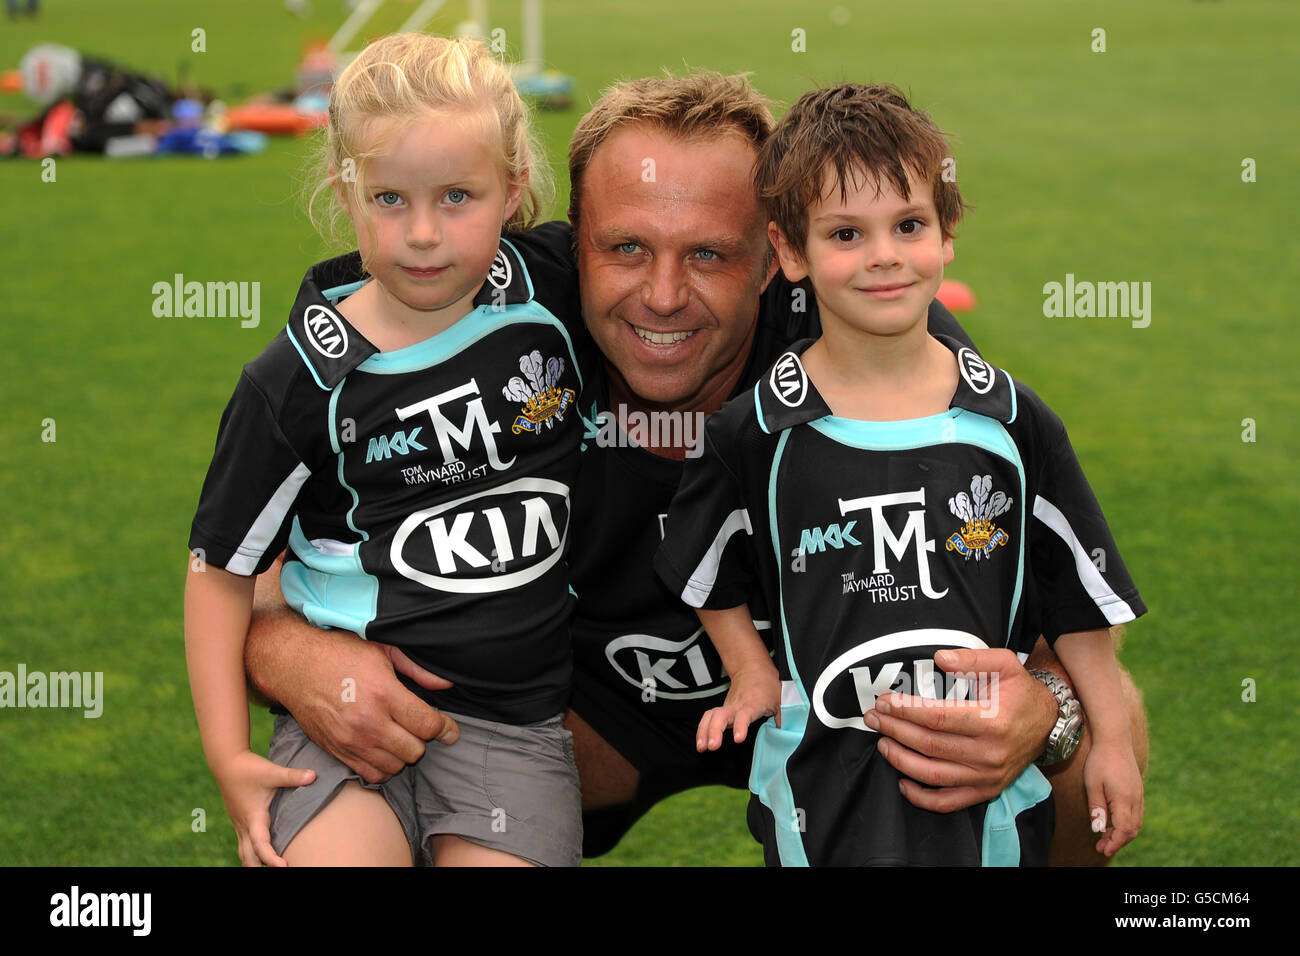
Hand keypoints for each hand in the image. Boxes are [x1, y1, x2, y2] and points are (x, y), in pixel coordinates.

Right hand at [214, 750, 316, 866]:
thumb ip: (293, 776)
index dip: (271, 858)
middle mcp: (244, 825)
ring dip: (255, 863)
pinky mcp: (240, 821)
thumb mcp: (272, 771)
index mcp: (253, 817)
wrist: (226, 762)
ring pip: (244, 853)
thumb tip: (314, 776)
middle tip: (283, 869)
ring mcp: (240, 824)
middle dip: (260, 868)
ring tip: (272, 867)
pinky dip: (252, 854)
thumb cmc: (249, 768)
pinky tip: (263, 857)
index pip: (260, 845)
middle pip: (248, 857)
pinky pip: (244, 844)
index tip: (283, 866)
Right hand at [246, 610, 459, 782]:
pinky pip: (371, 775)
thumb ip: (417, 670)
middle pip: (415, 750)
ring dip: (403, 754)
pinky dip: (384, 767)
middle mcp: (368, 723)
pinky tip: (383, 749)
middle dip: (423, 739)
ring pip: (395, 767)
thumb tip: (446, 685)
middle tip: (417, 726)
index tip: (448, 728)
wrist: (295, 666)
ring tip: (400, 735)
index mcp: (383, 694)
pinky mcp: (337, 752)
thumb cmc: (341, 654)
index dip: (445, 728)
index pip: (427, 725)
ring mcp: (351, 741)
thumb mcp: (383, 650)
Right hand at [697, 662, 780, 750]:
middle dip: (714, 731)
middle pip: (721, 716)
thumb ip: (784, 718)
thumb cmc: (768, 686)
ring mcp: (727, 707)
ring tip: (701, 747)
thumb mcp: (781, 700)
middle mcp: (737, 705)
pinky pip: (708, 719)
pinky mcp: (722, 710)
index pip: (744, 715)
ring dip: (704, 731)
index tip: (738, 738)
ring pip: (711, 716)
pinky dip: (702, 730)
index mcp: (753, 704)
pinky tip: (700, 744)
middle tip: (712, 746)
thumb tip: (787, 733)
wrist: (753, 669)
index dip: (741, 726)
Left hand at [864, 648, 1056, 812]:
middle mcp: (989, 754)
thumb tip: (940, 658)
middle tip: (873, 718)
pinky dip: (922, 798)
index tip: (884, 701)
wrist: (1049, 724)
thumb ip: (973, 659)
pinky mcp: (986, 790)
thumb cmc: (1021, 692)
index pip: (938, 718)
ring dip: (901, 761)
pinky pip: (949, 801)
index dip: (906, 710)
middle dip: (895, 730)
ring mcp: (987, 776)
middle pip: (930, 745)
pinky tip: (902, 783)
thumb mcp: (1005, 664)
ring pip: (933, 774)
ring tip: (882, 743)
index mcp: (993, 722)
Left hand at [1084, 738, 1142, 856]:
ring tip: (1105, 835)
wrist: (1115, 739)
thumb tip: (1098, 829)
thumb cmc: (1101, 760)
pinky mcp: (1138, 789)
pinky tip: (1113, 820)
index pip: (1124, 831)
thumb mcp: (1092, 784)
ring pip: (1136, 822)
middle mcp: (1136, 800)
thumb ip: (1096, 808)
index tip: (1102, 849)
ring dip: (1122, 832)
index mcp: (1124, 800)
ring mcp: (1139, 794)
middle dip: (1117, 841)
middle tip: (1101, 846)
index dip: (1114, 843)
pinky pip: (1136, 813)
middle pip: (1132, 830)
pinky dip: (1126, 822)